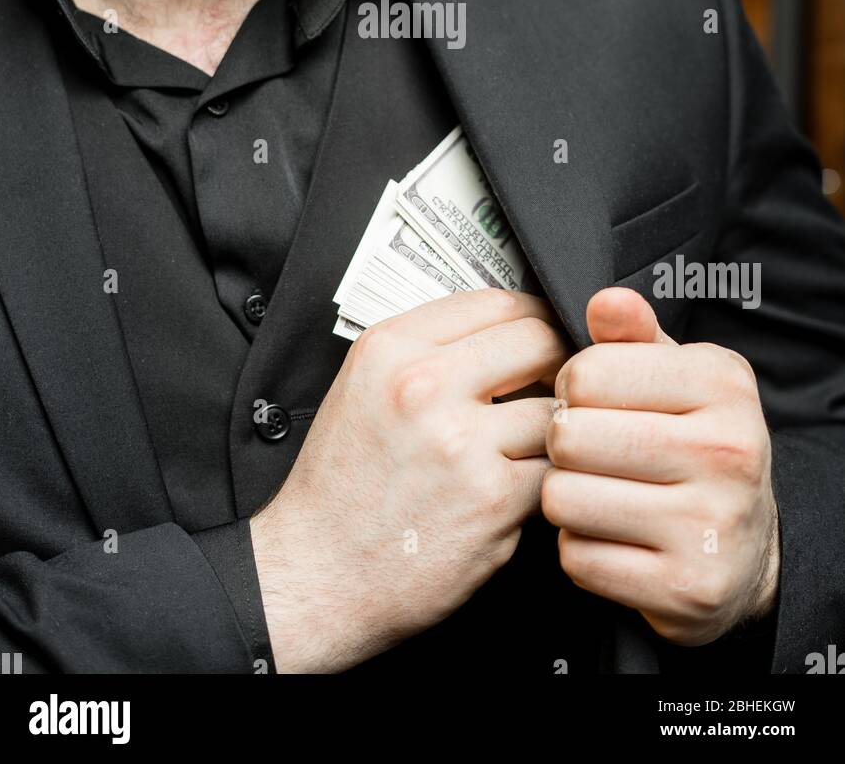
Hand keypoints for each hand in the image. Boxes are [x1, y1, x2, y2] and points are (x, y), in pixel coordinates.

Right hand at [252, 288, 571, 671]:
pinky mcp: (492, 499)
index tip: (542, 331)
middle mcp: (424, 385)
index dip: (532, 315)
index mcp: (392, 348)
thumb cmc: (341, 485)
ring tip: (532, 444)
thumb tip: (503, 331)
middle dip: (557, 361)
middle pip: (538, 342)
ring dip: (555, 428)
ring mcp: (462, 442)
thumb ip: (427, 350)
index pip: (496, 301)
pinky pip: (554, 470)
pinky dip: (547, 480)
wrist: (318, 573)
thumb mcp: (362, 386)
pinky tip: (520, 487)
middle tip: (557, 381)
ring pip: (556, 409)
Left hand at [542, 287, 779, 646]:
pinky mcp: (685, 590)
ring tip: (597, 492)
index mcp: (722, 384)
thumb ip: (631, 336)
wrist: (745, 553)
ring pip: (564, 499)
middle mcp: (727, 453)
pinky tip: (611, 537)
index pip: (587, 372)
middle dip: (563, 445)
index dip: (571, 388)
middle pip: (569, 436)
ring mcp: (709, 527)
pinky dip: (580, 549)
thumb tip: (606, 301)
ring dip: (565, 499)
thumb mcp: (674, 377)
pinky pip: (578, 558)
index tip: (591, 402)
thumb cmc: (693, 446)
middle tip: (590, 454)